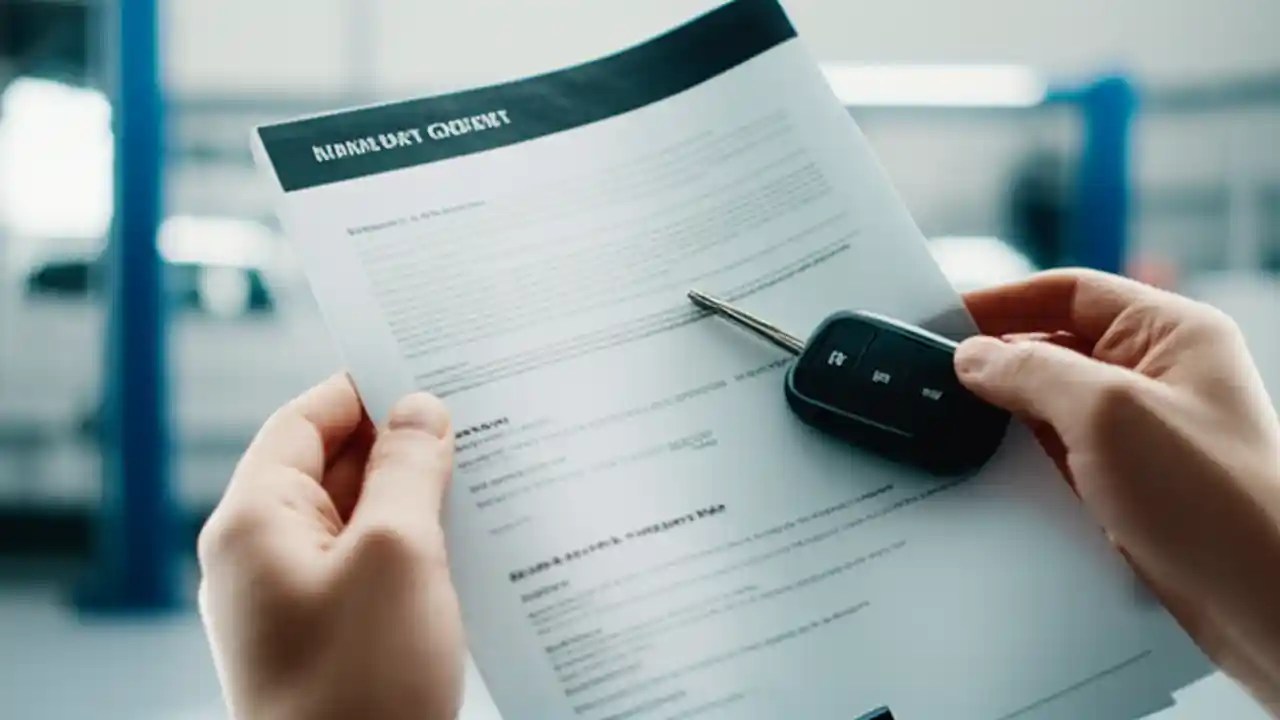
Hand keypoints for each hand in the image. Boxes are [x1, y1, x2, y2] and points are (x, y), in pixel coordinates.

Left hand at [198, 375, 463, 719]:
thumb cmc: (361, 684)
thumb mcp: (397, 555)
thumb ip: (407, 469)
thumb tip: (419, 410)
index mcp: (254, 521)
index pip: (303, 421)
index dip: (362, 389)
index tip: (426, 370)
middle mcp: (263, 556)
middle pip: (330, 469)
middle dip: (400, 443)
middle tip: (474, 420)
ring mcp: (293, 601)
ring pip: (357, 520)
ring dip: (415, 498)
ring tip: (484, 477)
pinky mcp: (327, 639)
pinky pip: (369, 569)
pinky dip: (414, 547)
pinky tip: (468, 544)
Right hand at [954, 269, 1279, 711]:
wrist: (1268, 605)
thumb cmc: (1216, 501)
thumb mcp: (1107, 414)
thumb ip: (1032, 372)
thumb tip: (973, 356)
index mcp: (1171, 333)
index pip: (1070, 292)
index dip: (1004, 302)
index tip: (945, 320)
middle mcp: (1162, 375)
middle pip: (1058, 348)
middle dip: (1001, 365)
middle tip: (940, 384)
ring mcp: (1148, 434)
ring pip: (1056, 408)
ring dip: (1012, 420)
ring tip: (963, 433)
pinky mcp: (1136, 486)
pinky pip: (1066, 459)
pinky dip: (1029, 464)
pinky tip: (998, 478)